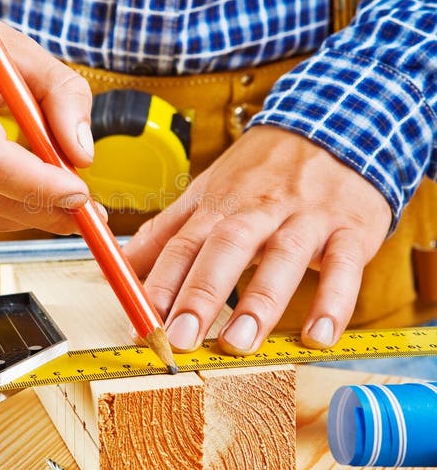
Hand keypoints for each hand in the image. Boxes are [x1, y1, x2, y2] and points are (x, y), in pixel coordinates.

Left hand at [124, 126, 391, 352]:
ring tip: (239, 344)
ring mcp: (306, 219)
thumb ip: (167, 232)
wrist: (337, 125)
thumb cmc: (265, 170)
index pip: (182, 245)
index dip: (158, 284)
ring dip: (259, 302)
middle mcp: (259, 210)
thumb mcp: (210, 191)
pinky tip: (319, 337)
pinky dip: (334, 302)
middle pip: (225, 248)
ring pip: (283, 257)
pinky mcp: (350, 229)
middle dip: (200, 294)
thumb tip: (119, 268)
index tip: (140, 326)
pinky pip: (345, 267)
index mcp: (220, 203)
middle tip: (180, 338)